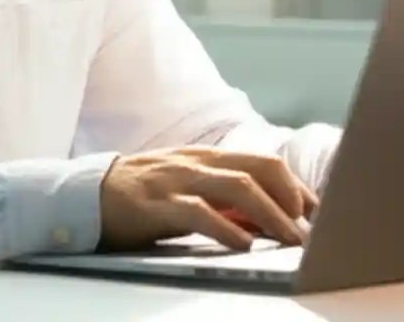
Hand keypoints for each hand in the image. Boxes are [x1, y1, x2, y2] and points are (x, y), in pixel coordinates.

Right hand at [98, 147, 318, 251]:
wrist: (87, 195)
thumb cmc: (144, 196)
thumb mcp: (188, 190)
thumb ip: (223, 199)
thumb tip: (265, 218)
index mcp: (208, 158)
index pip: (264, 163)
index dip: (295, 187)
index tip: (316, 213)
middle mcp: (198, 163)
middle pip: (259, 169)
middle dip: (291, 198)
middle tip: (310, 228)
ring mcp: (177, 181)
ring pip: (237, 186)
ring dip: (271, 214)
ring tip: (290, 238)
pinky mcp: (157, 204)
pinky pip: (199, 212)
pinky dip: (226, 228)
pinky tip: (244, 245)